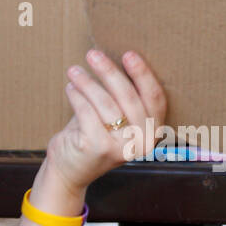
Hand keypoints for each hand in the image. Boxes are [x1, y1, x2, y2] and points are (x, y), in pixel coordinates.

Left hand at [44, 49, 167, 194]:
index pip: (155, 99)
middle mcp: (142, 143)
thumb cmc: (93, 137)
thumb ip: (121, 97)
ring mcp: (121, 147)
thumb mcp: (115, 119)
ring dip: (88, 82)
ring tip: (74, 71)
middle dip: (110, 71)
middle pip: (129, 97)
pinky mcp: (98, 147)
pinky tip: (70, 87)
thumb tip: (116, 59)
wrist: (70, 171)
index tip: (128, 54)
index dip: (143, 75)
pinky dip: (77, 96)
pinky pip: (87, 111)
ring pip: (106, 102)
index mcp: (153, 133)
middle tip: (93, 54)